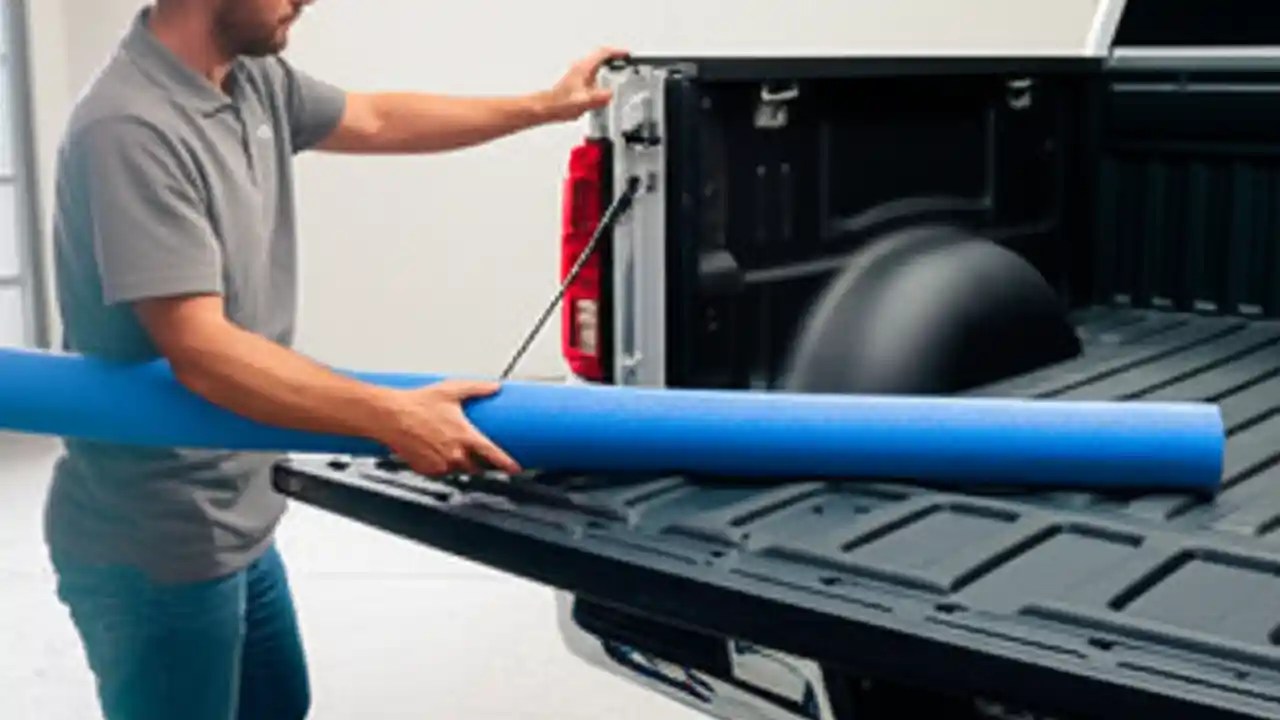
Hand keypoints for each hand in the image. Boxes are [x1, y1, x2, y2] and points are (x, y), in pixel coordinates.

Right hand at [376, 380, 521, 476]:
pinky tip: (434, 449)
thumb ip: (477, 389)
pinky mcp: (427, 470)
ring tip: (448, 445)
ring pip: (458, 470)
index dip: (507, 464)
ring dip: (459, 463)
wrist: (390, 416)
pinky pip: (441, 472)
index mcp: (465, 436)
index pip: (493, 455)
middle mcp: (455, 454)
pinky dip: (441, 465)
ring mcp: (440, 465)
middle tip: (473, 449)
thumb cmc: (418, 404)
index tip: (515, 469)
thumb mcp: (451, 391)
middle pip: (477, 467)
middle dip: (479, 462)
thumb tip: (495, 387)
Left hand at [538, 46, 629, 122]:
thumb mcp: (585, 101)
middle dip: (614, 57)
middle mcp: (580, 68)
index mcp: (584, 68)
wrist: (548, 108)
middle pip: (600, 56)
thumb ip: (600, 97)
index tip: (626, 54)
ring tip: (618, 72)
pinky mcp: (575, 81)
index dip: (617, 52)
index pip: (603, 53)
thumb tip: (610, 94)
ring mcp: (577, 74)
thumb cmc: (561, 103)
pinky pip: (592, 74)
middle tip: (624, 60)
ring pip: (596, 64)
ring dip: (607, 66)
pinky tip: (604, 86)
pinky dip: (601, 75)